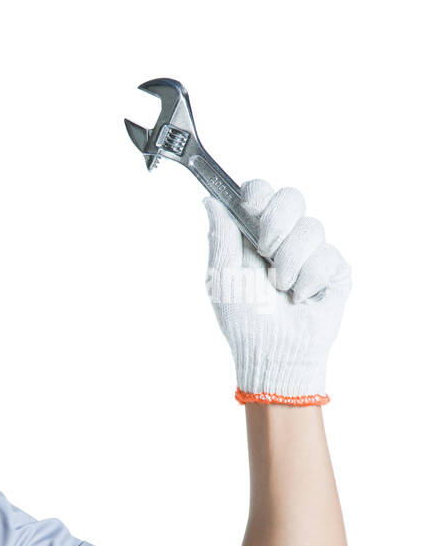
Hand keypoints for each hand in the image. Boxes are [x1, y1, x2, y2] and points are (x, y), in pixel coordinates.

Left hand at [203, 180, 350, 405]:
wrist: (274, 352)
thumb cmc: (244, 320)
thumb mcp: (223, 277)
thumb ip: (221, 237)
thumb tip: (210, 200)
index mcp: (254, 235)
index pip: (261, 193)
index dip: (258, 194)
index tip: (251, 208)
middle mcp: (284, 238)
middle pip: (292, 197)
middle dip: (277, 224)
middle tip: (265, 252)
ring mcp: (312, 251)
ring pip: (311, 227)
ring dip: (289, 263)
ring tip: (281, 288)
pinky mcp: (335, 268)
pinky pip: (328, 255)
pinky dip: (309, 281)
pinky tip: (302, 298)